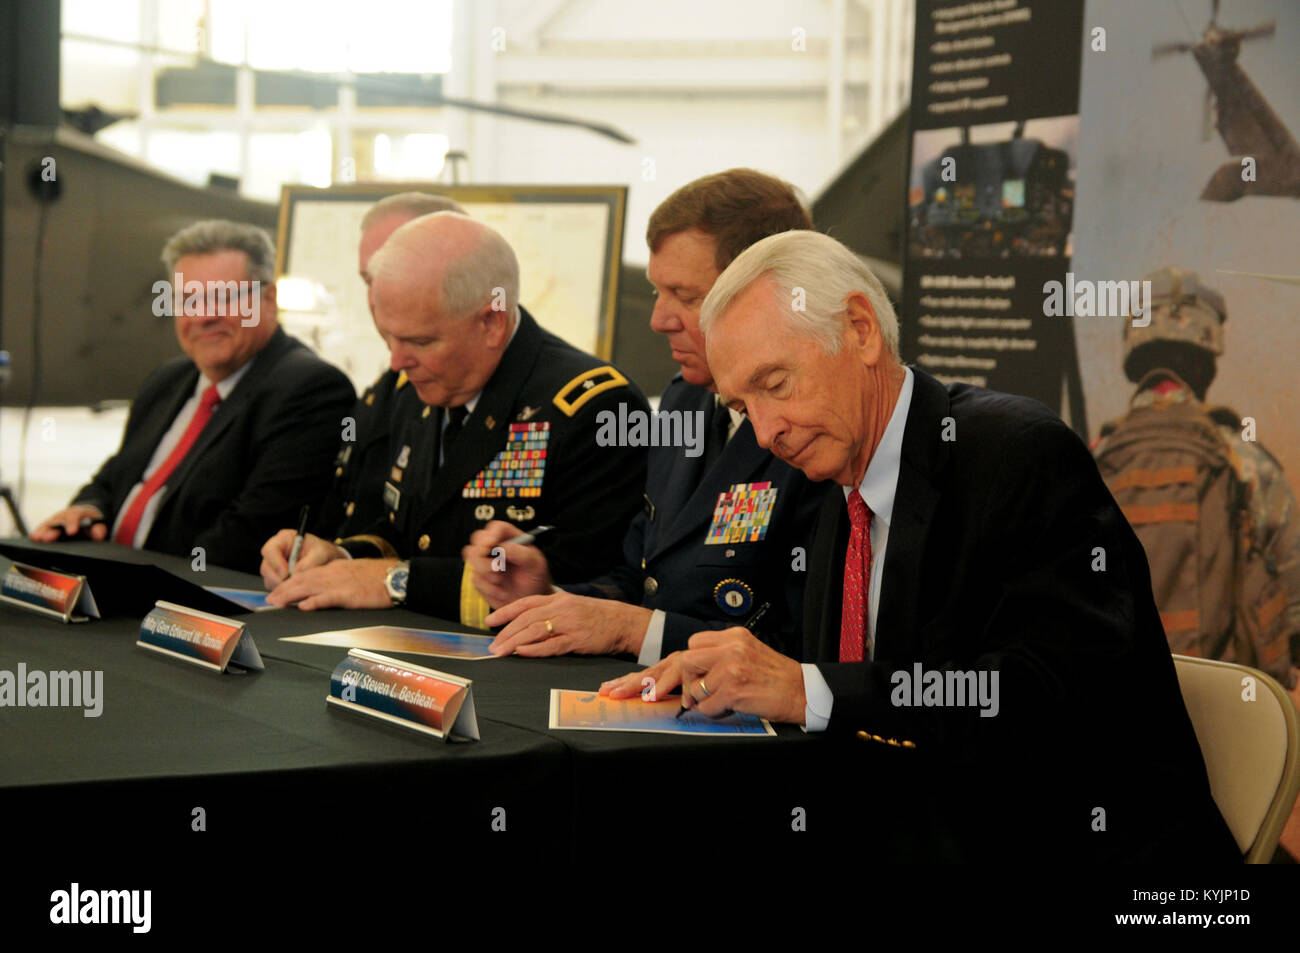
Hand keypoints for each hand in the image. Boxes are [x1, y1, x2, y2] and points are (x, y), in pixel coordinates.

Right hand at [31, 504, 106, 541]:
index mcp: (78, 513)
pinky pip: (42, 528)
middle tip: (47, 537)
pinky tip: (34, 538)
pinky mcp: (48, 525)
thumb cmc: (90, 521)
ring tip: (37, 538)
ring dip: (42, 531)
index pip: (74, 516)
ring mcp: (55, 520)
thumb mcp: (98, 523)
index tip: (71, 532)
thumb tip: (98, 535)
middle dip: (52, 530)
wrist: (84, 515)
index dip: (72, 523)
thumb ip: (99, 529)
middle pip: (56, 521)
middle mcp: (64, 515)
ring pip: (47, 524)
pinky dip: (38, 533)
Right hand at [260, 530, 345, 588]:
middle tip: (292, 585)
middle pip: (266, 567)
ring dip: (281, 586)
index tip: (286, 573)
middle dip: (278, 578)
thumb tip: (295, 574)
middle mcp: (275, 552)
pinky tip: (296, 591)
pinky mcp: (276, 578)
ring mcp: (273, 566)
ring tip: (298, 587)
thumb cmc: (323, 552)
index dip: (276, 563)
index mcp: (283, 539)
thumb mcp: (321, 553)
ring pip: (269, 579)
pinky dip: (284, 591)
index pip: (270, 550)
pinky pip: (274, 588)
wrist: (328, 560)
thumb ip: (309, 562)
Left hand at [266, 558, 394, 609]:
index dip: (289, 582)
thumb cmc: (378, 577)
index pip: (306, 574)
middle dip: (283, 590)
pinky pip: (328, 598)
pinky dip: (314, 602)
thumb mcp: (354, 573)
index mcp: (334, 569)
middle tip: (269, 599)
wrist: (395, 576)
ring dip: (290, 595)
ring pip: (309, 587)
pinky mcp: (349, 595)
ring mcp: (340, 584)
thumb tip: (324, 590)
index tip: (277, 591)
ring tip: (277, 602)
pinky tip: (304, 606)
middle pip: (302, 580)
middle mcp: (333, 574)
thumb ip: (338, 579)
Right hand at [462, 520, 552, 607]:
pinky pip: (475, 579)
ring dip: (486, 574)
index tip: (489, 546)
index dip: (490, 534)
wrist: (529, 598)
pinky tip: (501, 592)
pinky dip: (488, 588)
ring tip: (501, 581)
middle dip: (482, 555)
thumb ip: (521, 553)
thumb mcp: (535, 564)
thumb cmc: (535, 577)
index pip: (496, 528)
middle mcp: (495, 546)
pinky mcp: (480, 576)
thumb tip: (502, 548)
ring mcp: (485, 561)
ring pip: (472, 560)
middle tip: (496, 568)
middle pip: (477, 540)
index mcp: (511, 537)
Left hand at [485, 591, 651, 656]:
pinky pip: (552, 645)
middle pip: (526, 619)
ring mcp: (569, 624)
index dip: (505, 612)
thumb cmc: (597, 616)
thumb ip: (550, 612)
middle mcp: (561, 608)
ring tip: (501, 651)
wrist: (623, 621)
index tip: (489, 621)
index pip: (525, 603)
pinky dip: (535, 649)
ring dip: (514, 642)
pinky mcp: (577, 639)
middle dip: (505, 632)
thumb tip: (527, 624)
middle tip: (492, 645)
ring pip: (534, 631)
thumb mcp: (572, 607)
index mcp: (558, 599)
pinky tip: (522, 651)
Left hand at [601, 627, 806, 723]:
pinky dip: (710, 712)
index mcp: (729, 636)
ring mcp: (731, 665)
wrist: (804, 691)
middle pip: (678, 661)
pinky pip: (706, 704)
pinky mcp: (735, 686)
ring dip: (692, 700)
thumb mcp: (744, 657)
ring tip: (703, 704)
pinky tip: (726, 709)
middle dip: (647, 681)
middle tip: (617, 694)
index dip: (660, 669)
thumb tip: (680, 681)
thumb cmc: (772, 680)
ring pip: (690, 683)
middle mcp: (728, 646)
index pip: (686, 649)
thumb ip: (714, 661)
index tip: (635, 683)